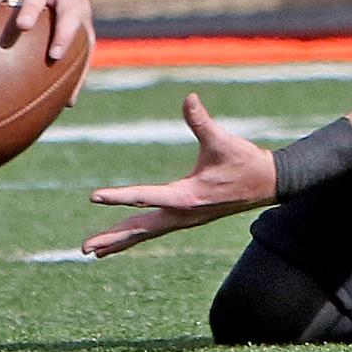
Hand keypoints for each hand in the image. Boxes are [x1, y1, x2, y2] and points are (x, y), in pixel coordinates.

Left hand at [81, 93, 277, 256]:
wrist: (266, 184)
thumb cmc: (244, 161)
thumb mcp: (222, 141)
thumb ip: (202, 121)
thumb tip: (189, 98)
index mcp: (187, 196)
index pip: (145, 196)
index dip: (119, 195)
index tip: (94, 197)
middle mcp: (182, 214)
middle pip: (140, 228)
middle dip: (112, 238)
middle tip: (84, 249)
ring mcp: (184, 219)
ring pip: (145, 233)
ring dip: (120, 241)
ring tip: (93, 252)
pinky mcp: (186, 218)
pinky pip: (154, 229)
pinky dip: (136, 235)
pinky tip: (123, 238)